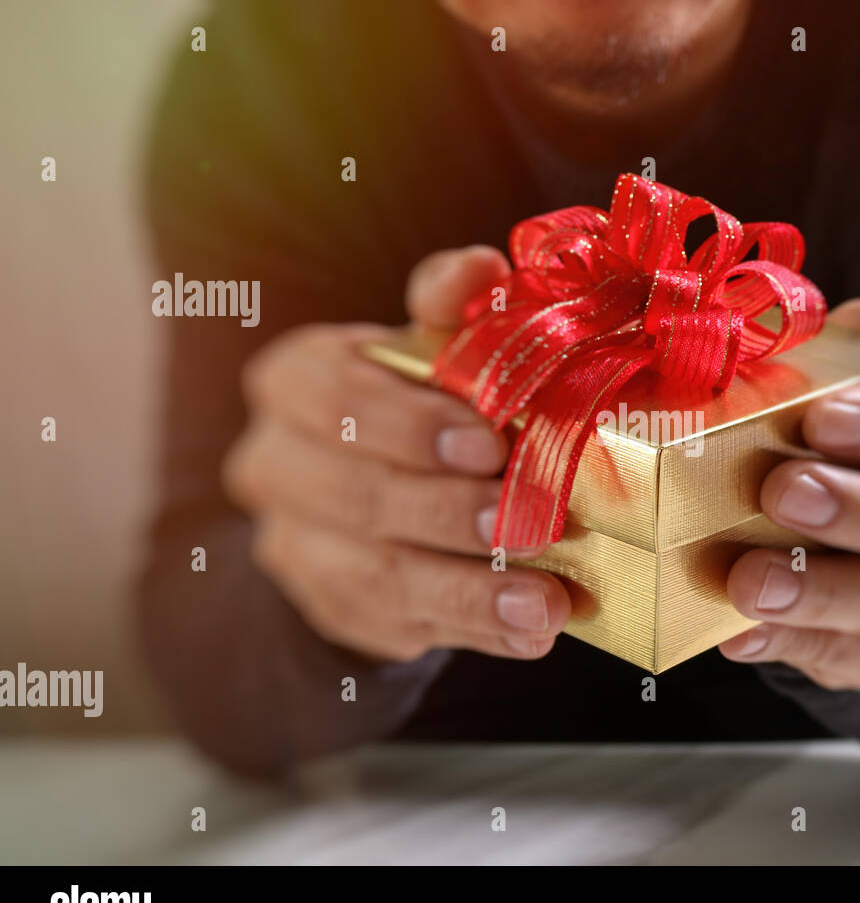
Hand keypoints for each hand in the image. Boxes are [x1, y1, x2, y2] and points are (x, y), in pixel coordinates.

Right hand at [222, 246, 570, 662]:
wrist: (376, 486)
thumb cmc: (419, 401)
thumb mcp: (429, 347)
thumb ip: (451, 306)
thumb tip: (480, 270)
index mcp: (296, 382)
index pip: (335, 398)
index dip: (409, 423)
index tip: (488, 443)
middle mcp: (276, 464)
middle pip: (355, 494)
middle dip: (448, 512)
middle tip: (529, 524)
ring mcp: (295, 545)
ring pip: (376, 573)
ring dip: (469, 591)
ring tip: (541, 604)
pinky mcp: (332, 606)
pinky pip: (396, 627)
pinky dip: (470, 629)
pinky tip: (527, 632)